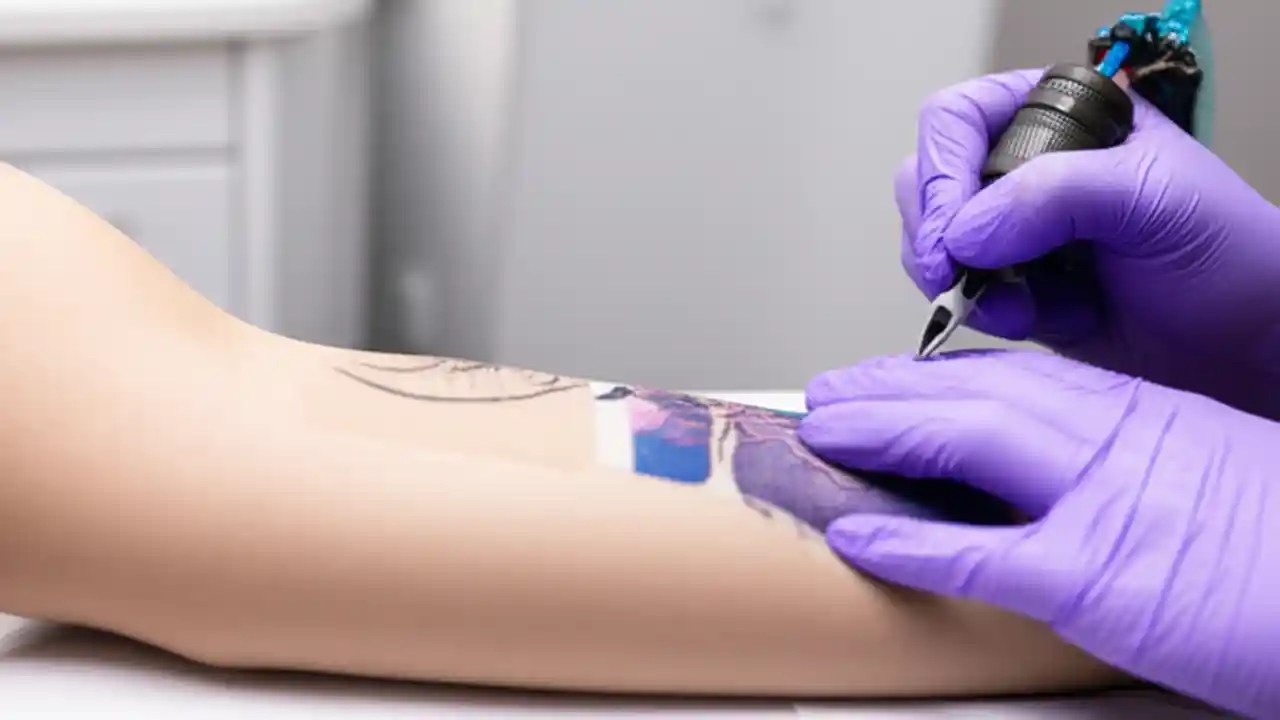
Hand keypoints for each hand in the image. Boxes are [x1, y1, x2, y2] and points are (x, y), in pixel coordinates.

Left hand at [800, 351, 1279, 717]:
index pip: (1016, 380)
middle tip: (827, 395)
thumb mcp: (1210, 468)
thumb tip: (1070, 468)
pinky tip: (856, 537)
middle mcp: (1115, 442)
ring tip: (822, 433)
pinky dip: (907, 544)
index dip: (936, 378)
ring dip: (880, 434)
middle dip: (887, 392)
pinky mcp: (1096, 578)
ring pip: (964, 442)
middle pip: (973, 396)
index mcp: (1142, 415)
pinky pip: (977, 553)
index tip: (887, 379)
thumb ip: (1138, 457)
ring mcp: (1102, 504)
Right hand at [901, 69, 1279, 418]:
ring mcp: (1011, 231)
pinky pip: (956, 294)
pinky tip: (1036, 320)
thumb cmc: (1222, 251)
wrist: (1244, 340)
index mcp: (1056, 116)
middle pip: (926, 182)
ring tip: (1020, 305)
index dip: (942, 173)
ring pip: (930, 243)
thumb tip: (963, 232)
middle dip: (935, 235)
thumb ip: (1054, 196)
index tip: (953, 233)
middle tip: (954, 274)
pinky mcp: (1009, 288)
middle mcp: (1023, 167)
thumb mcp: (1147, 196)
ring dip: (961, 280)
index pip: (955, 121)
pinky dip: (982, 313)